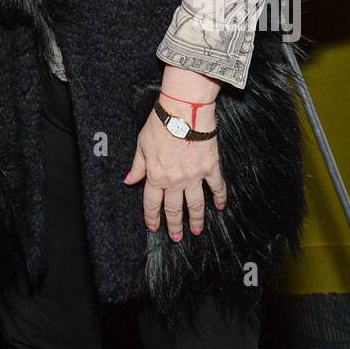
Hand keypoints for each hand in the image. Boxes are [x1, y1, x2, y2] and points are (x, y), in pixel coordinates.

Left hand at [124, 106, 226, 239]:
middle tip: (176, 237)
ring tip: (196, 231)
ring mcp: (194, 176)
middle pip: (173, 208)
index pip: (152, 202)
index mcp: (156, 175)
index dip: (152, 217)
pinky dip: (220, 198)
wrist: (183, 111)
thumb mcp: (142, 144)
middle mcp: (175, 180)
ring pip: (194, 204)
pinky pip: (216, 187)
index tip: (153, 227)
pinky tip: (221, 207)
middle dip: (174, 224)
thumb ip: (137, 166)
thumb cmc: (160, 123)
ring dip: (195, 219)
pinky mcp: (210, 167)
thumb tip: (129, 180)